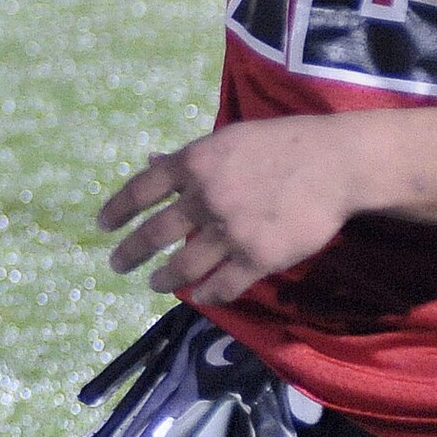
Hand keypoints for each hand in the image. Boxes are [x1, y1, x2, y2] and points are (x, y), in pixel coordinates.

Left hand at [97, 115, 355, 304]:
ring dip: (164, 278)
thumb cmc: (280, 144)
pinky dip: (206, 294)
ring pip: (184, 267)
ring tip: (154, 283)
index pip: (141, 189)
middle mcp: (205, 198)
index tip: (103, 226)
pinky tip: (198, 296)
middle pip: (154, 234)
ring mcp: (230, 231)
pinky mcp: (258, 259)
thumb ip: (189, 158)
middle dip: (131, 253)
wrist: (333, 163)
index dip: (118, 209)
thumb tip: (151, 162)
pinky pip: (222, 286)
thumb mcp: (227, 140)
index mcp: (194, 163)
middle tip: (118, 264)